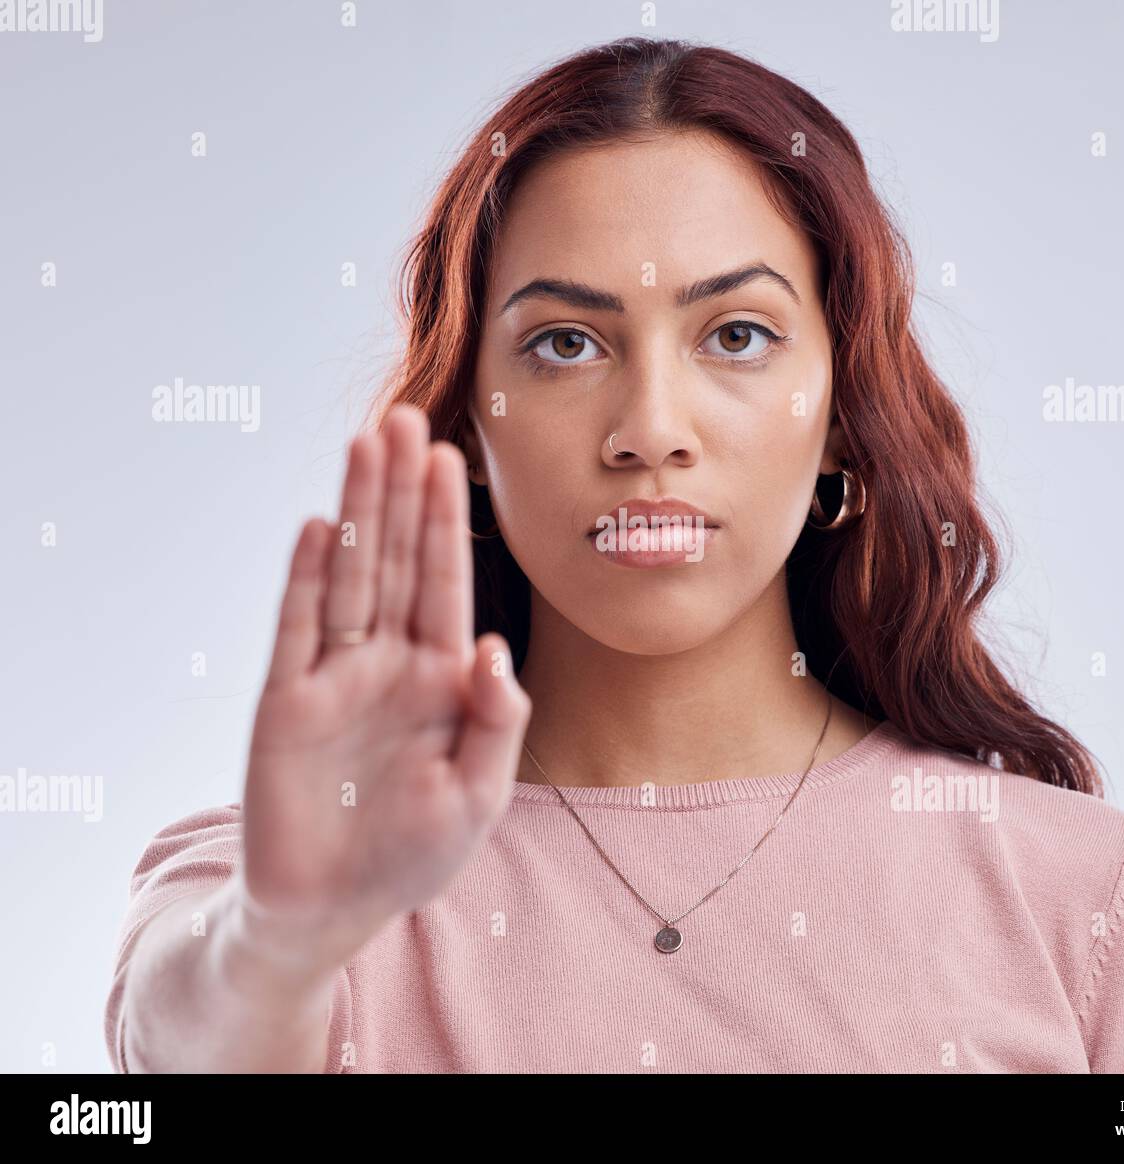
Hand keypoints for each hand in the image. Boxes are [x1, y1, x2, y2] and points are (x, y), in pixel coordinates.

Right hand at [239, 404, 530, 959]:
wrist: (331, 906)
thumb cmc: (414, 852)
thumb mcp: (477, 795)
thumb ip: (497, 723)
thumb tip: (496, 647)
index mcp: (441, 678)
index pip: (447, 584)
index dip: (448, 522)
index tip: (450, 457)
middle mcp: (388, 662)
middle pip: (399, 560)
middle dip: (403, 491)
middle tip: (406, 417)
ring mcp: (334, 676)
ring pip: (351, 577)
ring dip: (360, 511)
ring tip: (365, 442)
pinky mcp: (285, 702)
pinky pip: (297, 629)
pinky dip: (308, 578)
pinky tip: (320, 527)